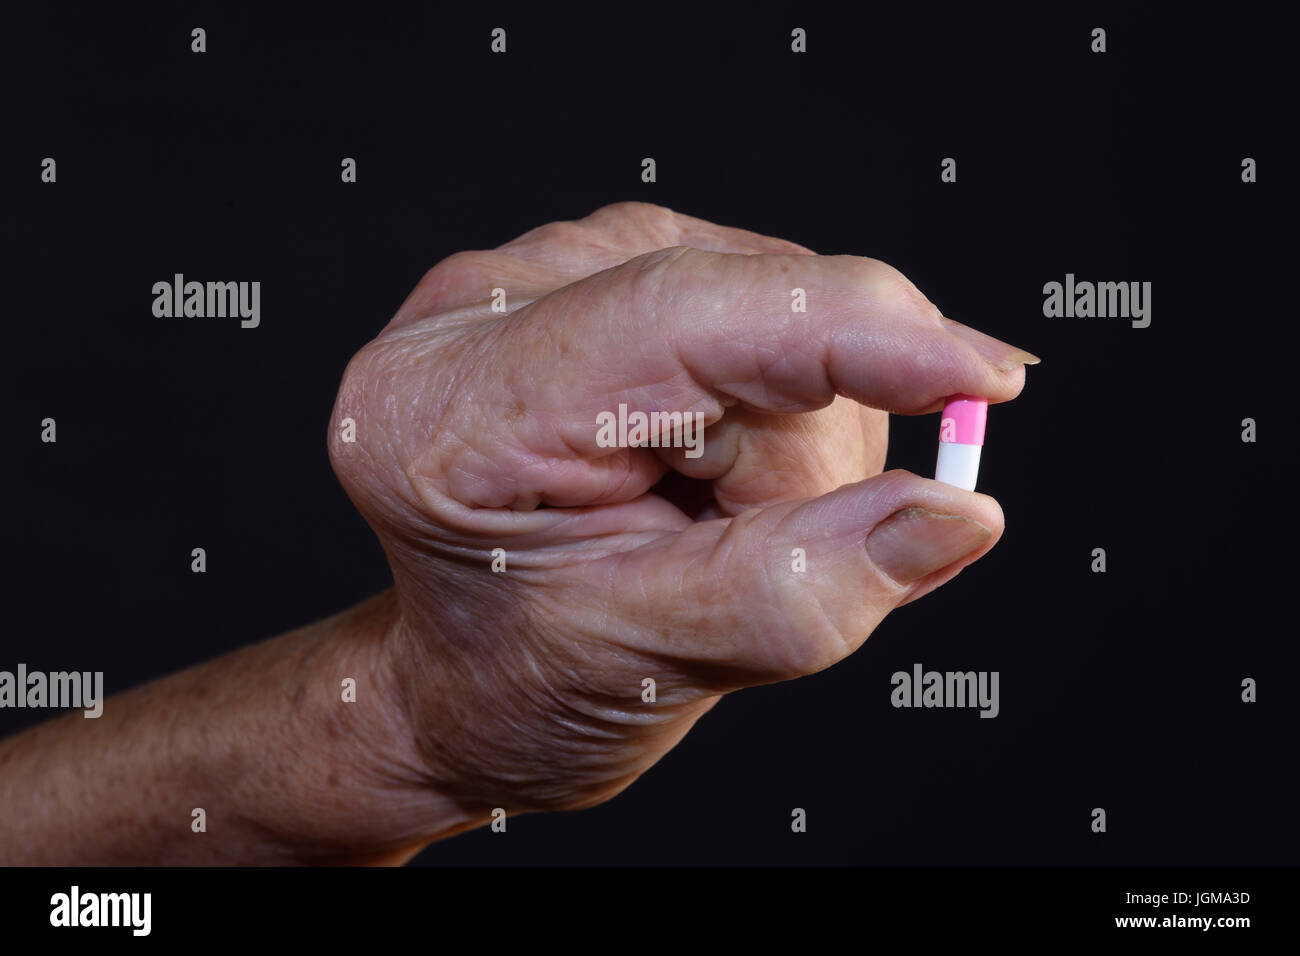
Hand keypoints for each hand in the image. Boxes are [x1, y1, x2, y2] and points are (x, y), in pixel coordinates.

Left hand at [329, 201, 1035, 827]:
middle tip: (724, 552)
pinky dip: (772, 404)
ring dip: (784, 437)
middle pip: (751, 321)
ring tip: (698, 520)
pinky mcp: (605, 267)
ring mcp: (546, 270)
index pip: (684, 320)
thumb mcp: (647, 663)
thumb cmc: (520, 677)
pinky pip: (762, 304)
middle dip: (794, 460)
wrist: (465, 672)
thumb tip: (954, 511)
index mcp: (456, 408)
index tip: (979, 378)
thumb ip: (799, 589)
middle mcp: (487, 304)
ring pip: (776, 305)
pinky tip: (704, 466)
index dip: (850, 340)